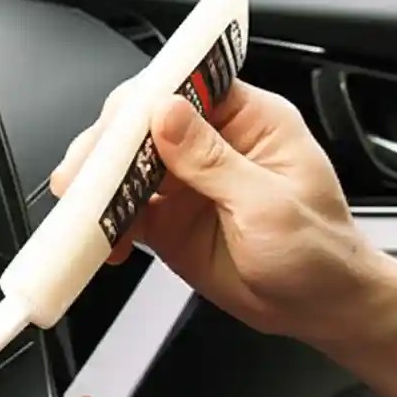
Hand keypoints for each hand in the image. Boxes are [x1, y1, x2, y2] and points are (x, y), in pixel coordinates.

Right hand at [51, 80, 382, 343]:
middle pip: (142, 124)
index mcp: (248, 121)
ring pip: (123, 166)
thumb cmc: (318, 253)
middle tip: (81, 174)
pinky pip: (122, 213)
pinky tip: (99, 240)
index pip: (186, 86)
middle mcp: (211, 145)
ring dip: (95, 185)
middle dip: (105, 146)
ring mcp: (185, 183)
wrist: (319, 310)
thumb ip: (212, 161)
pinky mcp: (166, 220)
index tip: (115, 126)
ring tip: (77, 206)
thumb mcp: (269, 205)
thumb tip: (165, 114)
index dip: (145, 99)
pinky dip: (103, 225)